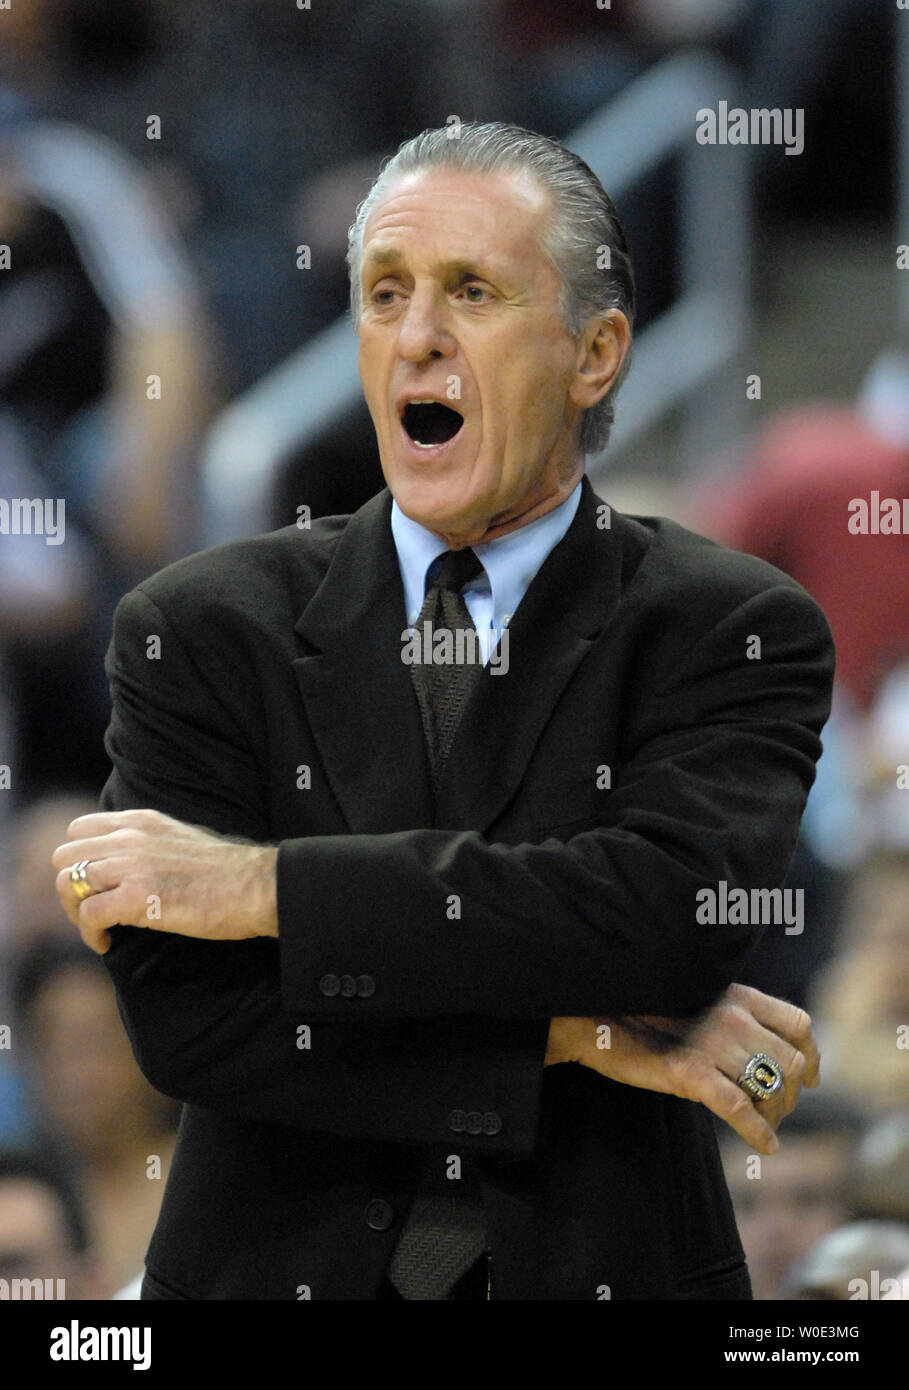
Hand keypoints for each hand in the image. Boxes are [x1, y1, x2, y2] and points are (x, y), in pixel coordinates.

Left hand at [52, 809, 277, 954]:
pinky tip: (107, 943)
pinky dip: (91, 935)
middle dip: (70, 889)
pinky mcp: (138, 897)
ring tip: (99, 929)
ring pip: (68, 884)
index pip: (79, 829)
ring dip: (75, 914)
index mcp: (140, 822)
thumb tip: (131, 864)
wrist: (255, 886)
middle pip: (63, 857)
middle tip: (90, 911)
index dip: (77, 860)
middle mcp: (129, 838)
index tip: (92, 885)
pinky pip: (89, 915)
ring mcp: (132, 866)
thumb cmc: (226, 872)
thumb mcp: (180, 838)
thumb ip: (150, 843)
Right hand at [544, 983, 818, 1155]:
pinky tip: (764, 1146)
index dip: (812, 1056)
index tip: (812, 1079)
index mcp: (737, 994)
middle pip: (791, 1063)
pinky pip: (740, 1108)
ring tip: (763, 1127)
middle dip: (791, 1096)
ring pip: (770, 1088)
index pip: (798, 1024)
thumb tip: (767, 1053)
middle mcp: (732, 1014)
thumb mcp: (697, 1002)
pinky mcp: (689, 1071)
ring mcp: (712, 1042)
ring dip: (774, 1116)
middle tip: (776, 1113)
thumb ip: (732, 1018)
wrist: (593, 1015)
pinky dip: (758, 1132)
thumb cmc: (642, 1011)